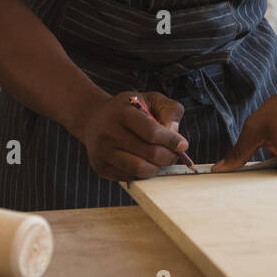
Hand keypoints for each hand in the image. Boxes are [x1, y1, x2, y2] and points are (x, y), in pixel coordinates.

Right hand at [72, 90, 187, 181]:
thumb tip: (175, 134)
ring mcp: (102, 152)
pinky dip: (143, 173)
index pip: (152, 132)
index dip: (171, 141)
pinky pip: (129, 177)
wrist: (94, 119)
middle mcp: (108, 132)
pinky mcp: (100, 167)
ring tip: (160, 160)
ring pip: (139, 169)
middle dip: (168, 156)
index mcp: (122, 113)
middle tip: (174, 154)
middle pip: (149, 153)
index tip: (182, 145)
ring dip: (156, 168)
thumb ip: (169, 110)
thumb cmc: (129, 109)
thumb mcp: (150, 99)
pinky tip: (144, 162)